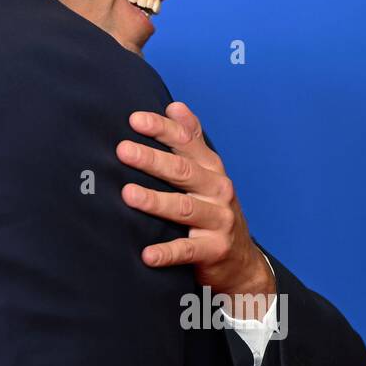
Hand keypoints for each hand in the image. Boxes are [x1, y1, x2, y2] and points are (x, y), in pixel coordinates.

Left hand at [117, 101, 273, 312]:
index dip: (162, 129)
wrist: (241, 260)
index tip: (135, 120)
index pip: (187, 142)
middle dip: (152, 159)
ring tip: (128, 194)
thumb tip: (175, 105)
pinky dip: (167, 252)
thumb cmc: (214, 209)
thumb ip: (191, 140)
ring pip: (184, 208)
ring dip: (155, 201)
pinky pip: (187, 250)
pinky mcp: (215, 250)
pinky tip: (147, 255)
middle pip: (183, 171)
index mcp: (211, 168)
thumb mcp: (208, 172)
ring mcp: (219, 220)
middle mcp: (218, 190)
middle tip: (123, 150)